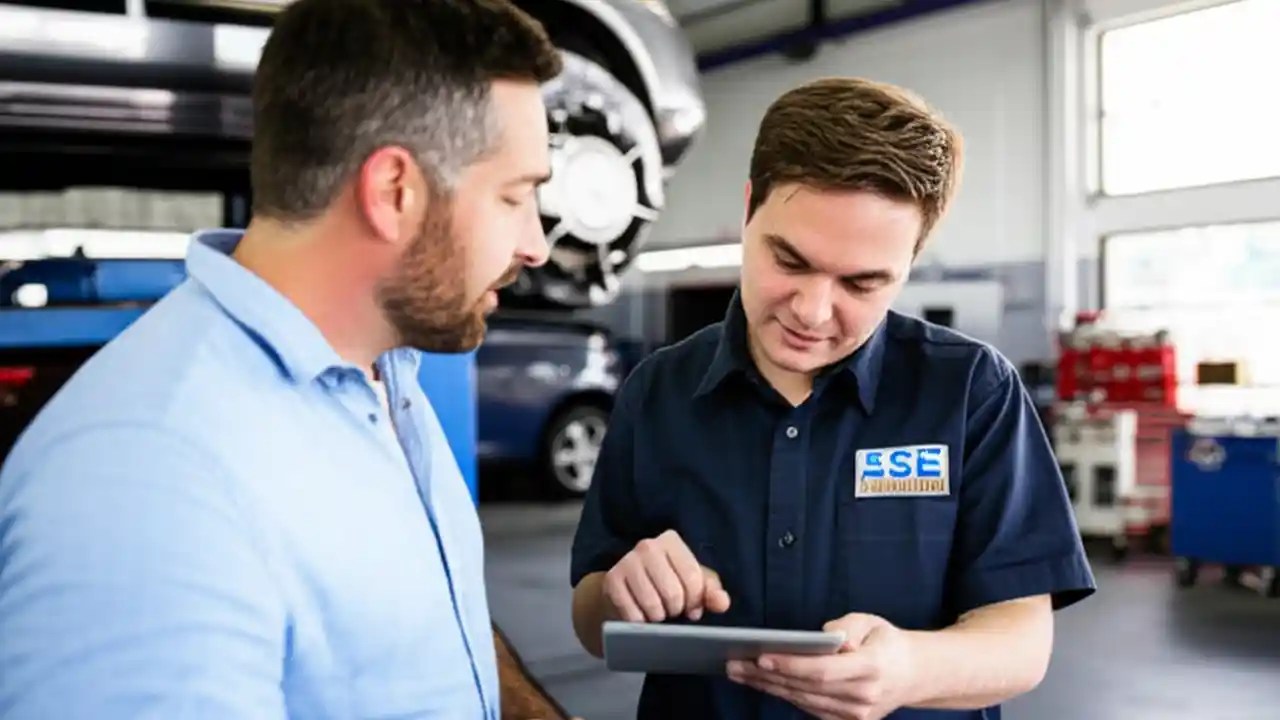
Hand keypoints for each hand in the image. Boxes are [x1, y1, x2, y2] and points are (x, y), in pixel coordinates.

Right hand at [603, 530, 730, 622]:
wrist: (625, 587)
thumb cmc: (666, 582)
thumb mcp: (692, 583)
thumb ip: (711, 592)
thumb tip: (721, 603)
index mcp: (671, 542)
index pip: (693, 579)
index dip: (695, 601)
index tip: (691, 607)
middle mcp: (648, 546)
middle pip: (673, 594)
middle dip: (676, 610)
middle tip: (672, 610)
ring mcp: (626, 562)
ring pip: (653, 606)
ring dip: (658, 617)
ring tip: (658, 612)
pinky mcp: (611, 581)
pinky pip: (633, 615)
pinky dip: (640, 621)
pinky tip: (640, 614)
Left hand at [726, 613, 914, 719]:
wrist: (913, 675)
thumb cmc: (886, 642)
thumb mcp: (870, 622)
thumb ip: (845, 627)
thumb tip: (821, 638)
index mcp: (871, 669)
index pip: (822, 670)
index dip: (790, 665)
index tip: (761, 656)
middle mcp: (862, 698)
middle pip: (805, 688)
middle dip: (766, 675)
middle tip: (734, 662)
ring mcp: (854, 716)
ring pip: (802, 700)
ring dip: (767, 686)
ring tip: (738, 671)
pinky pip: (807, 707)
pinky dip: (782, 694)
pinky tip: (761, 682)